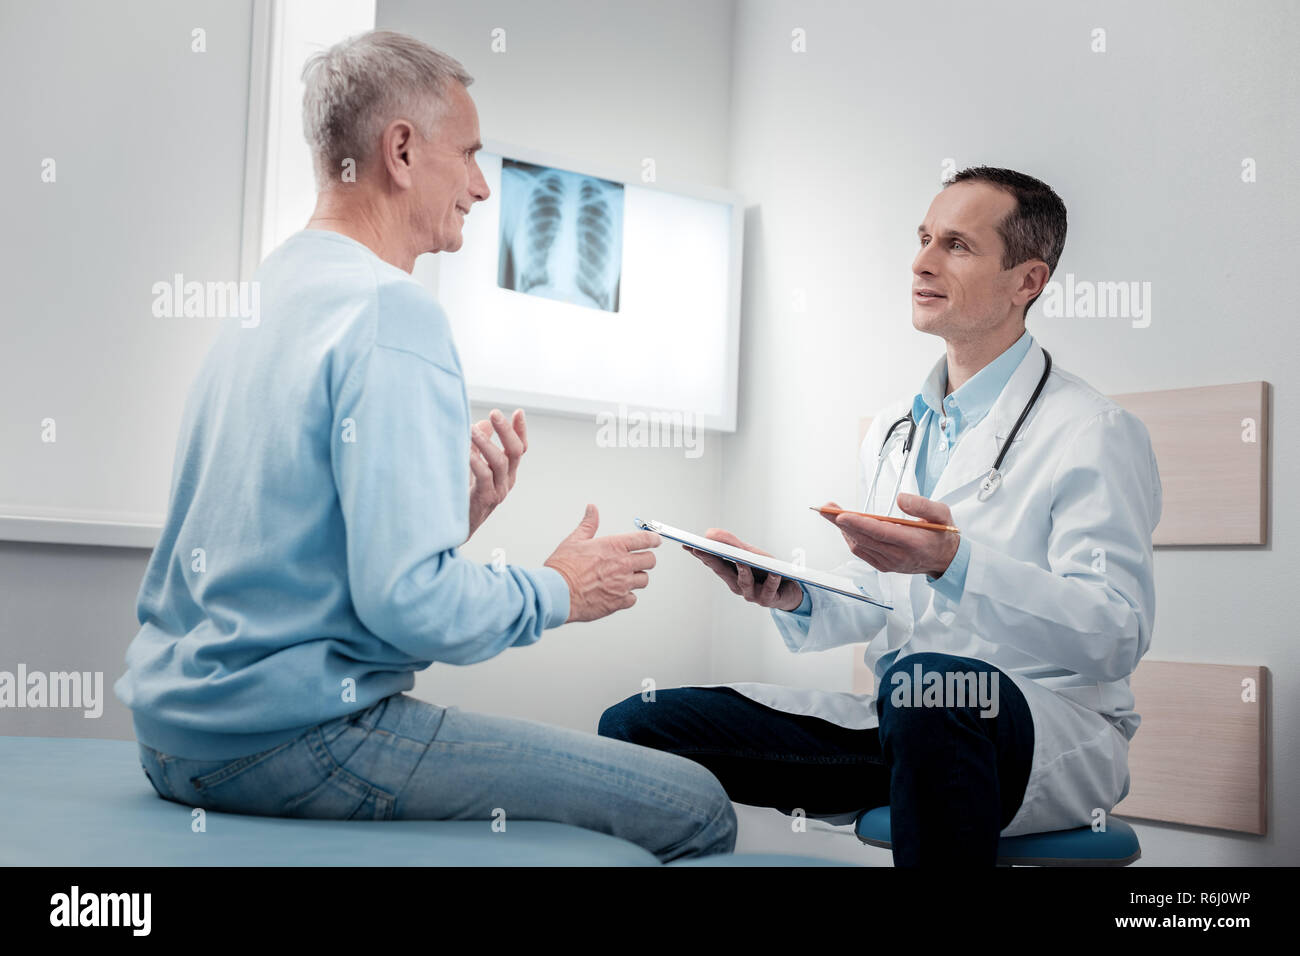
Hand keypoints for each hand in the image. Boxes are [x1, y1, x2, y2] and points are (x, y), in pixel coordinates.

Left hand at [467, 408, 526, 539]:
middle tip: (494, 413)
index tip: (518, 412)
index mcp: (507, 473)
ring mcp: (498, 491)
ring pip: (500, 462)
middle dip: (506, 431)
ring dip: (487, 442)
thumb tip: (482, 424)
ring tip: (471, 429)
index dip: (520, 430)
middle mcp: (506, 481)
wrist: (452, 529)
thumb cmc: (462, 496)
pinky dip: (475, 460)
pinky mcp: (485, 499)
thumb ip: (479, 446)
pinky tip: (464, 450)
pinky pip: (484, 476)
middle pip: (515, 452)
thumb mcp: (473, 468)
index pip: (520, 449)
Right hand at [544, 505, 660, 622]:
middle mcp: (622, 564)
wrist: (557, 593)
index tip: (655, 540)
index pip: (645, 539)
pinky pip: (632, 599)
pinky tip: (617, 593)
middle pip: (650, 560)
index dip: (653, 539)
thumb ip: (588, 524)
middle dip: (646, 559)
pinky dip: (627, 596)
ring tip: (625, 577)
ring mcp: (622, 584)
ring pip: (644, 580)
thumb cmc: (563, 568)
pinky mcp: (618, 601)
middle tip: (639, 560)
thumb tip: (592, 509)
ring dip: (637, 578)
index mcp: (614, 546)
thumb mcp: (575, 540)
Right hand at [684, 529, 804, 611]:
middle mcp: (737, 585)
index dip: (699, 553)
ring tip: (741, 561)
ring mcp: (752, 594)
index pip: (712, 561)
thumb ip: (731, 543)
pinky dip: (772, 581)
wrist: (789, 591)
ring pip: (745, 583)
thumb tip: (710, 533)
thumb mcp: (750, 553)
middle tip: (701, 548)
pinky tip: (774, 573)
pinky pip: (770, 589)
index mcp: (730, 574)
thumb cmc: (766, 570)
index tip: (687, 544)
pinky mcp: (769, 599)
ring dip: (742, 572)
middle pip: (723, 571)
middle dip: (712, 560)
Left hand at [819, 495, 959, 577]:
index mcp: (913, 543)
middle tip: (826, 508)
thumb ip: (921, 504)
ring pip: (859, 546)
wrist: (945, 559)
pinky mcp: (883, 566)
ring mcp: (889, 563)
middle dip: (841, 522)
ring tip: (830, 513)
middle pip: (864, 538)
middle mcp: (898, 556)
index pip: (880, 532)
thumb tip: (900, 499)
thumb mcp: (941, 513)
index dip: (859, 524)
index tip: (841, 515)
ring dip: (842, 530)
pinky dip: (850, 538)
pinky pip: (861, 552)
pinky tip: (844, 527)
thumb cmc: (941, 534)